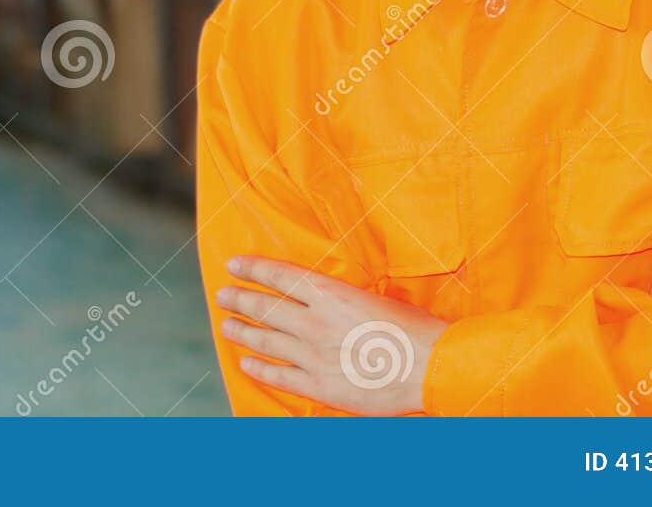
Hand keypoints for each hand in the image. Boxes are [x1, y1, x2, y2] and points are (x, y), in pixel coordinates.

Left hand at [216, 255, 448, 415]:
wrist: (427, 367)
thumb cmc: (412, 329)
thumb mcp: (376, 297)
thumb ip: (345, 298)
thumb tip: (330, 296)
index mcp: (329, 293)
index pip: (279, 275)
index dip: (253, 268)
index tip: (234, 265)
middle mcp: (314, 321)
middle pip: (265, 307)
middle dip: (240, 299)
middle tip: (223, 295)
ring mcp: (312, 355)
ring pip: (265, 340)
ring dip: (242, 331)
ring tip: (227, 325)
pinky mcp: (318, 385)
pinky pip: (279, 376)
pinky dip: (259, 368)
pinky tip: (247, 363)